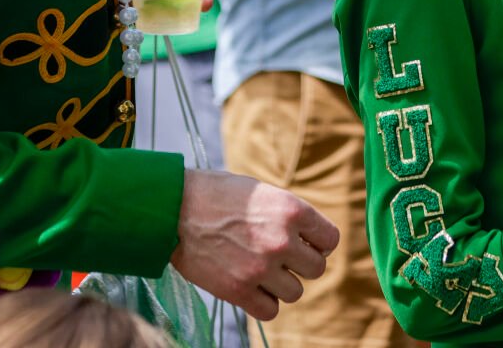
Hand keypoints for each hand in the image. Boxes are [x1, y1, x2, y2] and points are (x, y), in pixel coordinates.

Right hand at [171, 170, 340, 320]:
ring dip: (282, 284)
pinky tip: (252, 287)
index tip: (305, 243)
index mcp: (291, 209)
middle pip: (317, 268)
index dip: (319, 243)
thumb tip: (310, 238)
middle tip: (281, 257)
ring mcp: (260, 267)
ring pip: (295, 292)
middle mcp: (281, 240)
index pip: (330, 239)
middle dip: (301, 264)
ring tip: (262, 270)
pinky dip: (264, 303)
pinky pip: (270, 311)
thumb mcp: (262, 191)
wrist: (172, 209)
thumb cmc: (217, 195)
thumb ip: (289, 215)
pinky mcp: (238, 290)